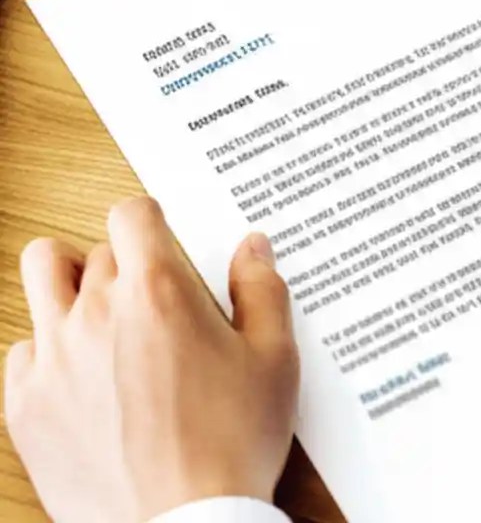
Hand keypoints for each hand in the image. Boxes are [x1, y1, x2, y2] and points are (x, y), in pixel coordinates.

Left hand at [4, 197, 298, 521]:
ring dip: (70, 284)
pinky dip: (49, 349)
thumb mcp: (275, 362)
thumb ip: (263, 292)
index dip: (149, 219)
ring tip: (102, 314)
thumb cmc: (231, 446)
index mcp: (159, 293)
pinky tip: (83, 374)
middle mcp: (95, 313)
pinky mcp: (24, 403)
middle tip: (154, 300)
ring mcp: (52, 357)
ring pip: (41, 279)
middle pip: (93, 251)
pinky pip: (22, 348)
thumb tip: (253, 247)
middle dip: (124, 263)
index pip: (131, 213)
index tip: (161, 238)